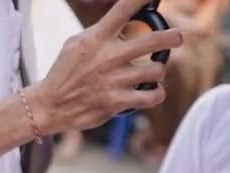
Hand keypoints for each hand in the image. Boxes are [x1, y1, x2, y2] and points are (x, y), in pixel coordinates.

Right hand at [28, 0, 183, 134]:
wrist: (51, 105)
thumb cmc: (65, 72)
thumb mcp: (76, 44)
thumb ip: (100, 33)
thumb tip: (122, 24)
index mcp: (97, 37)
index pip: (123, 9)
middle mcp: (108, 56)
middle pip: (153, 41)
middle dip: (172, 37)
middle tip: (178, 37)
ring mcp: (114, 80)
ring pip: (156, 70)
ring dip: (158, 72)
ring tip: (153, 73)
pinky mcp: (117, 102)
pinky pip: (152, 96)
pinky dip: (156, 93)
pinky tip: (153, 91)